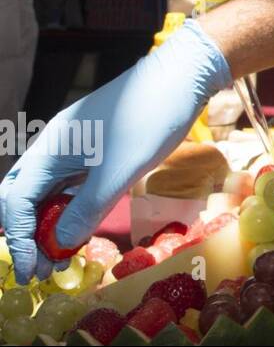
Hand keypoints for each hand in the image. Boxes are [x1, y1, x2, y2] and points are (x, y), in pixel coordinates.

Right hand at [0, 19, 230, 284]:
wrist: (184, 76)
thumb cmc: (150, 118)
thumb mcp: (120, 170)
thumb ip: (88, 207)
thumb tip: (60, 244)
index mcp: (49, 149)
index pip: (16, 201)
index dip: (20, 238)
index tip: (32, 270)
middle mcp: (54, 147)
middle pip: (24, 196)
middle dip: (28, 234)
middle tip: (43, 269)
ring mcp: (75, 146)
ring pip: (49, 191)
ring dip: (50, 224)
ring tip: (63, 256)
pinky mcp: (96, 146)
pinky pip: (72, 183)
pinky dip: (71, 207)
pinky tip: (81, 227)